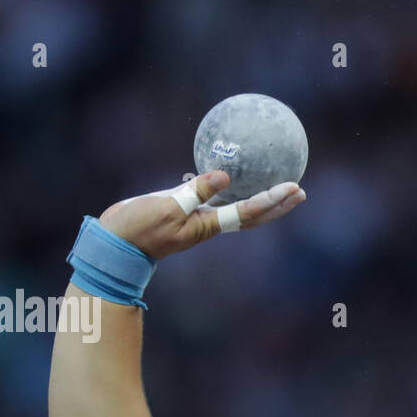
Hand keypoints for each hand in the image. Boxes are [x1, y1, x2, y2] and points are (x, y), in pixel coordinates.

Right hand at [97, 171, 306, 259]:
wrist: (116, 243)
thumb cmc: (138, 227)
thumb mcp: (166, 207)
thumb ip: (194, 190)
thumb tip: (224, 176)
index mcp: (208, 224)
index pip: (248, 211)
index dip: (272, 199)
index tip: (294, 188)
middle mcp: (210, 223)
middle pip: (252, 214)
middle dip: (278, 204)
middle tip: (300, 191)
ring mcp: (199, 219)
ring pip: (237, 208)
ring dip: (260, 198)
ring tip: (279, 185)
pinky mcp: (186, 211)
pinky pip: (214, 197)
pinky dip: (226, 187)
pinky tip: (226, 173)